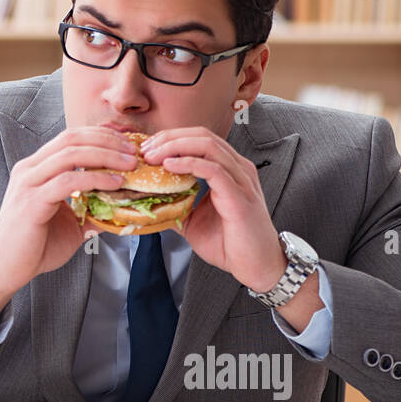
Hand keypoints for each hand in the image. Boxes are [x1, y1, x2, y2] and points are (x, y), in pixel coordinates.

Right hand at [0, 126, 138, 289]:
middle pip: (72, 138)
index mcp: (35, 169)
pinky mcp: (31, 201)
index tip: (126, 144)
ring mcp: (28, 183)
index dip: (100, 136)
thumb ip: (90, 209)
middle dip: (106, 140)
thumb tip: (120, 205)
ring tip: (129, 164)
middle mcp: (29, 170)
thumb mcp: (69, 222)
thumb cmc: (34, 247)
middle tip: (133, 151)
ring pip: (71, 154)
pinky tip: (114, 183)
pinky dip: (95, 179)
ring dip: (105, 155)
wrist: (5, 269)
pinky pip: (68, 181)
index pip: (70, 138)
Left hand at [140, 126, 285, 291]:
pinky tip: (170, 166)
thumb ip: (176, 204)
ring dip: (175, 147)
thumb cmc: (230, 243)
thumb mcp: (193, 219)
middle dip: (169, 138)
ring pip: (207, 146)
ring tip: (153, 156)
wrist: (255, 265)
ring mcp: (240, 179)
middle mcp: (237, 168)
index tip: (147, 149)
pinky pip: (213, 169)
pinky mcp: (239, 195)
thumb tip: (148, 201)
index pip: (199, 139)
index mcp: (228, 169)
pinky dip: (189, 163)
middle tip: (145, 150)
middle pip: (201, 135)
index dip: (171, 138)